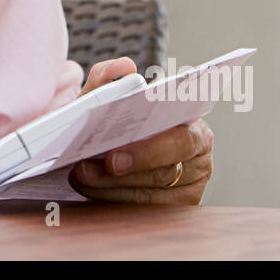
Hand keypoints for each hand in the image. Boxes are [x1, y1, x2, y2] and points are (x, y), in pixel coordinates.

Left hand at [67, 56, 213, 204]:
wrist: (106, 152)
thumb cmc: (116, 123)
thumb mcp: (107, 100)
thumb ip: (108, 79)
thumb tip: (124, 66)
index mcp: (191, 125)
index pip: (184, 138)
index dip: (151, 150)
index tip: (114, 156)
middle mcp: (197, 159)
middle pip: (165, 171)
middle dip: (126, 170)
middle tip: (93, 166)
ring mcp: (189, 189)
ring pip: (151, 196)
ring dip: (112, 188)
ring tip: (81, 175)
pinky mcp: (174, 211)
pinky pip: (143, 212)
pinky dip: (114, 201)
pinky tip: (90, 191)